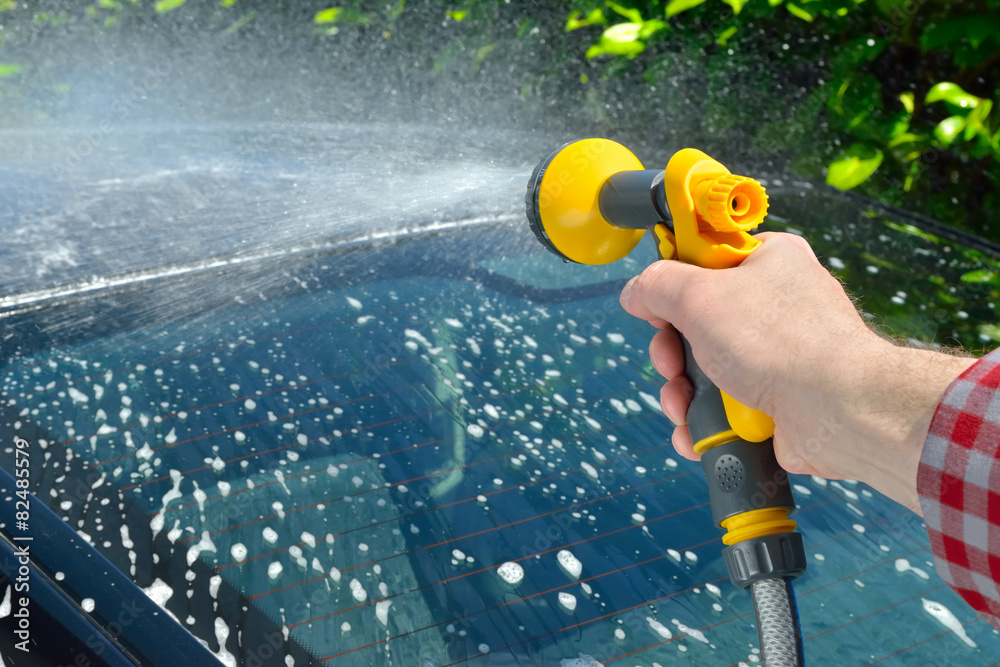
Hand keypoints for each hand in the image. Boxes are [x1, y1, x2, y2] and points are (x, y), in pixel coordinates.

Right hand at [619, 232, 974, 513]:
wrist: (838, 411)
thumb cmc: (781, 343)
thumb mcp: (700, 296)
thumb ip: (656, 285)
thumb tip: (636, 293)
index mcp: (768, 261)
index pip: (705, 260)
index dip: (674, 286)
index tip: (659, 307)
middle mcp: (775, 305)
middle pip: (694, 324)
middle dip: (671, 354)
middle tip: (672, 365)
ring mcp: (775, 356)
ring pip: (703, 370)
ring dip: (681, 393)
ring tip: (684, 407)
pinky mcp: (774, 400)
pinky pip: (722, 406)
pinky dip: (703, 422)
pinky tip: (696, 431)